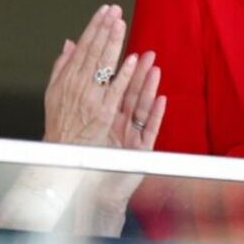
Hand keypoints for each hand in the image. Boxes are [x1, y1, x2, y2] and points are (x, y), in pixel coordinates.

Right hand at [43, 5, 138, 147]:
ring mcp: (91, 98)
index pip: (83, 46)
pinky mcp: (104, 112)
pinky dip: (123, 74)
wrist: (61, 152)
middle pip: (94, 51)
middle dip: (105, 29)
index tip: (103, 12)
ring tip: (121, 24)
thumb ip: (61, 66)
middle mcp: (78, 86)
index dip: (94, 27)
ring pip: (104, 65)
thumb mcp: (52, 92)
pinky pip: (115, 89)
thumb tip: (69, 43)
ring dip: (113, 43)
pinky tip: (131, 59)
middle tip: (115, 11)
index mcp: (66, 78)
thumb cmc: (59, 124)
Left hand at [91, 51, 165, 214]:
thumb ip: (86, 102)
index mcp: (107, 119)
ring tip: (155, 70)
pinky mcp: (141, 151)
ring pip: (142, 109)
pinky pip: (150, 130)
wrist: (91, 192)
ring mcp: (133, 137)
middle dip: (139, 75)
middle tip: (147, 54)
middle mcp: (121, 125)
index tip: (125, 52)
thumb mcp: (88, 126)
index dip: (120, 71)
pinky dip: (156, 114)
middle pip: (131, 96)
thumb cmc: (90, 162)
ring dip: (149, 89)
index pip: (114, 90)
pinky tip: (162, 100)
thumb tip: (81, 84)